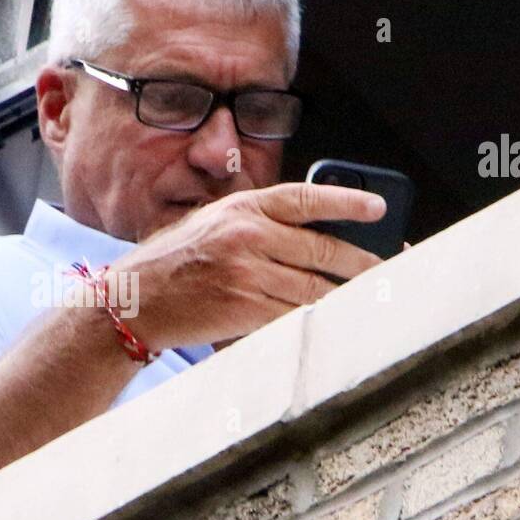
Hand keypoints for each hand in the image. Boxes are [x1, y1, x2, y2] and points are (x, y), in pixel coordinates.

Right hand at [105, 181, 386, 351]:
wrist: (134, 301)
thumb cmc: (173, 264)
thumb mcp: (213, 224)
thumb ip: (257, 224)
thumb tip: (313, 236)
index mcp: (242, 207)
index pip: (306, 197)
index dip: (348, 200)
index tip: (378, 208)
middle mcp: (247, 235)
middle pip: (322, 248)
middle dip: (361, 261)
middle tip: (385, 268)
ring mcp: (247, 273)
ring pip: (315, 287)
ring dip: (346, 297)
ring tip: (368, 300)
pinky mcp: (246, 309)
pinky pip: (295, 315)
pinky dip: (317, 320)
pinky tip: (334, 321)